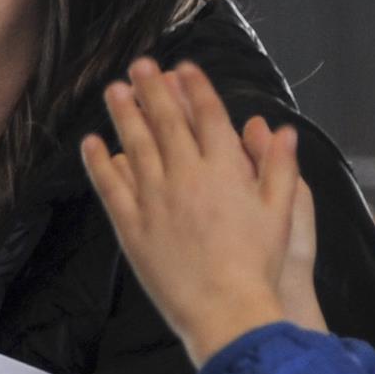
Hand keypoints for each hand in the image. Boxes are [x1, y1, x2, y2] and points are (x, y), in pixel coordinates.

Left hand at [80, 59, 309, 365]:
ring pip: (135, 146)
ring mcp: (156, 200)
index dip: (194, 88)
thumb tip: (282, 130)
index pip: (207, 116)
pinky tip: (92, 143)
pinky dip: (99, 163)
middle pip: (167, 122)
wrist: (225, 309)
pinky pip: (111, 187)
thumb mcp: (280, 212)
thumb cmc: (258, 264)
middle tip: (140, 65)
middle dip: (153, 89)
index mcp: (225, 169)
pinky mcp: (133, 227)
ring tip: (115, 90)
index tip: (183, 68)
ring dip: (124, 115)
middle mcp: (187, 176)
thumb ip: (278, 167)